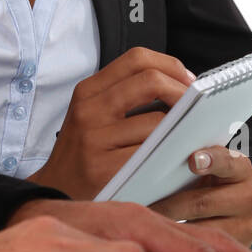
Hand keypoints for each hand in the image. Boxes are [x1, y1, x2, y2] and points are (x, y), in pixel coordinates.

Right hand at [32, 47, 195, 199]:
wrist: (54, 192)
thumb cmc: (83, 154)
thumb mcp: (93, 115)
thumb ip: (126, 97)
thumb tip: (180, 85)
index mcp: (88, 91)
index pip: (137, 59)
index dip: (170, 65)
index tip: (188, 81)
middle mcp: (89, 109)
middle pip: (150, 80)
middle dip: (182, 91)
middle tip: (197, 107)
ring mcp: (95, 139)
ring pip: (157, 119)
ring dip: (181, 128)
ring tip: (189, 136)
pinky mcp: (104, 168)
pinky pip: (151, 152)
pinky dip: (171, 153)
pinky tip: (176, 157)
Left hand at [149, 146, 251, 245]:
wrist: (240, 204)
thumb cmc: (214, 180)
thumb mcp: (210, 164)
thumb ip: (192, 159)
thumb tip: (159, 161)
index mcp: (240, 168)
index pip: (226, 162)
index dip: (210, 161)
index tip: (192, 161)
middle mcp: (249, 196)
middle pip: (203, 202)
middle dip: (170, 205)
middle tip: (143, 207)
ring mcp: (247, 225)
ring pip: (202, 230)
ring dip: (173, 229)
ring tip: (148, 226)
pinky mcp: (240, 247)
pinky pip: (206, 249)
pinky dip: (183, 245)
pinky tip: (164, 242)